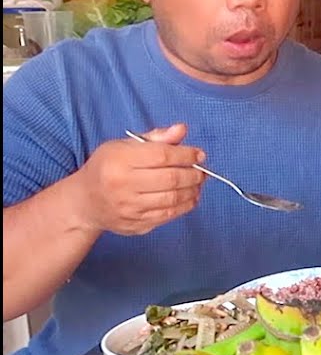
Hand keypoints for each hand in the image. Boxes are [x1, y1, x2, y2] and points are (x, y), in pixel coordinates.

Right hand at [70, 124, 205, 235]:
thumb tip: (182, 129)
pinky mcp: (136, 224)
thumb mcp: (122, 146)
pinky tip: (191, 197)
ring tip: (198, 183)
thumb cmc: (106, 168)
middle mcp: (122, 185)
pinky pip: (168, 215)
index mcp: (118, 161)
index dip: (186, 155)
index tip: (199, 154)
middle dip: (194, 174)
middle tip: (202, 171)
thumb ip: (154, 138)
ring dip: (193, 190)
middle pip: (170, 179)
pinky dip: (185, 206)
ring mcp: (129, 208)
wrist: (84, 203)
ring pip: (172, 199)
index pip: (162, 156)